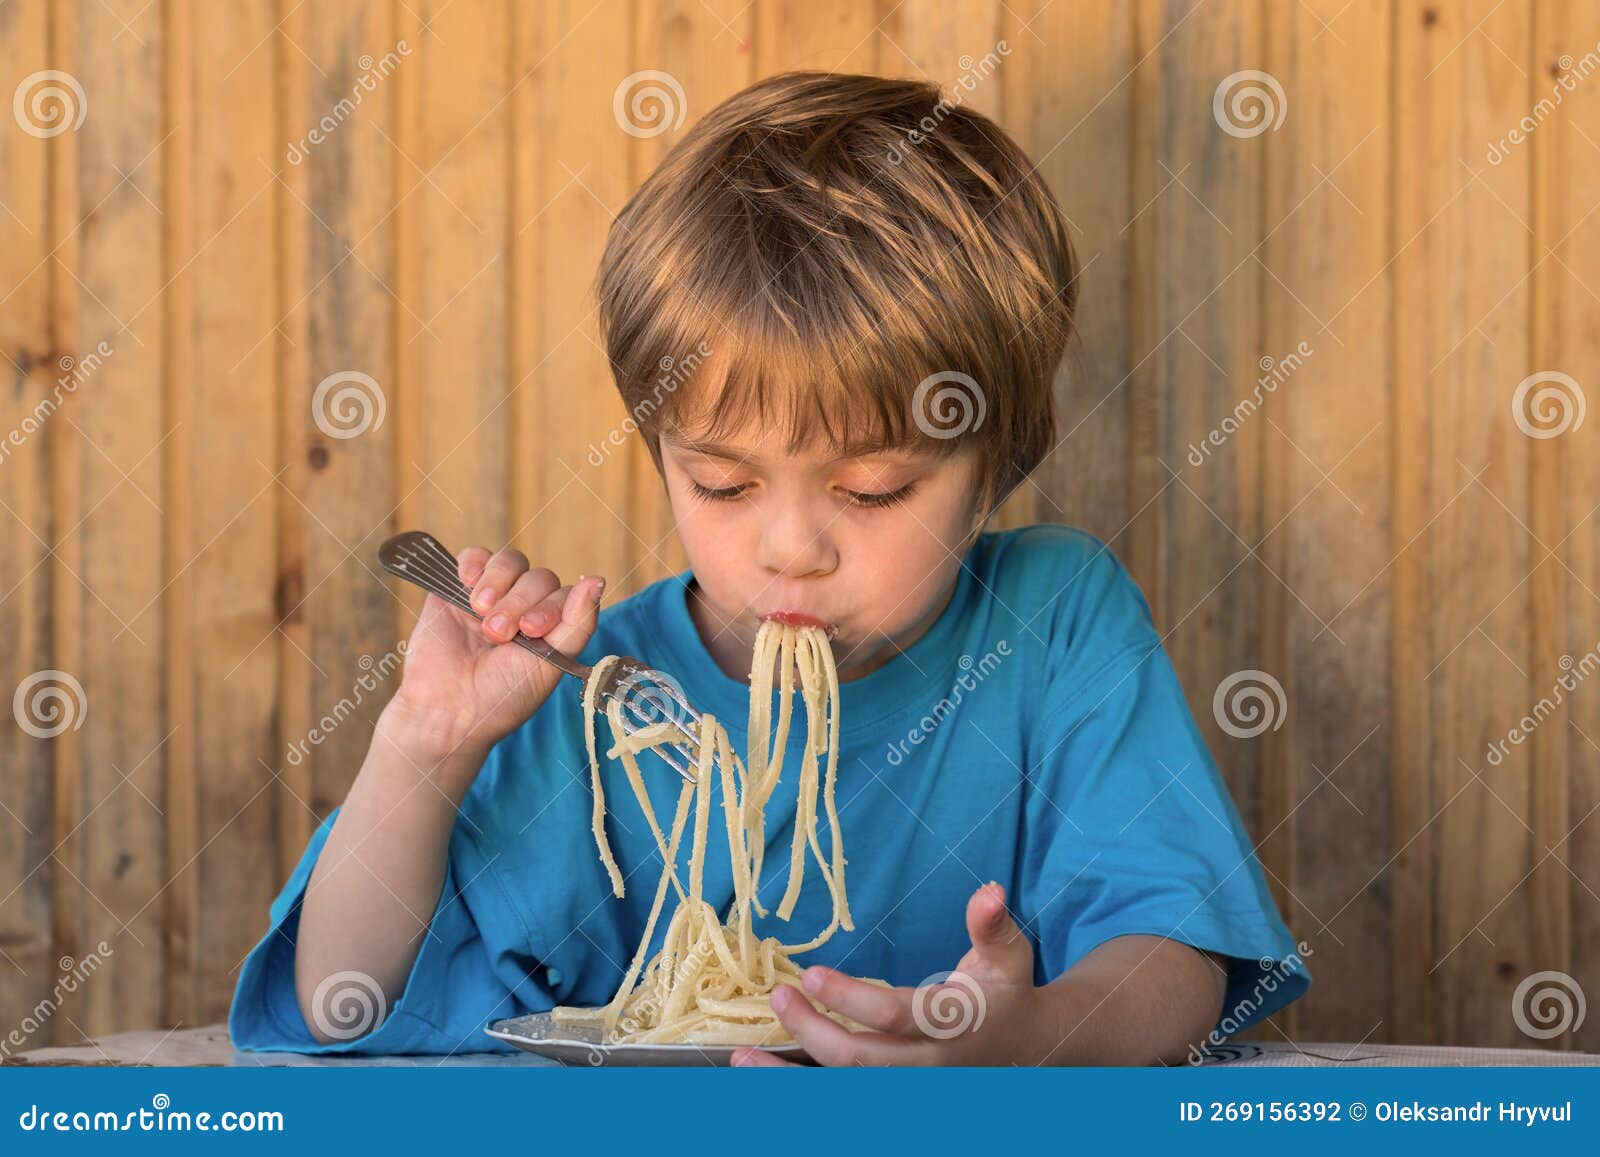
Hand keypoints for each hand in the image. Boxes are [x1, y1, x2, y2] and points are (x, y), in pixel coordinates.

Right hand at [382, 544, 605, 767]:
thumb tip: (598, 580)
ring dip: (498, 582)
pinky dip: (474, 563)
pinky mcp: (457, 589)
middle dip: (520, 602)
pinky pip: (474, 556)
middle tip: (498, 634)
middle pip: (538, 577)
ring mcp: (492, 596)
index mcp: (550, 628)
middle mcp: (524, 609)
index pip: (566, 594)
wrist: (447, 709)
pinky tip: (467, 584)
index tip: (531, 631)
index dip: (551, 606)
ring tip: (480, 612)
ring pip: (510, 562)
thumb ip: (577, 624)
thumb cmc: (502, 696)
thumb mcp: (549, 665)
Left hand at [732, 882, 1040, 1066]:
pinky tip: (763, 1075)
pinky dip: (800, 1091)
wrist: (1025, 1049)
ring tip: (744, 1057)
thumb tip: (987, 890)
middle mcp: (928, 1066)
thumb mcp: (1007, 956)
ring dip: (790, 1077)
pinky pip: (842, 1100)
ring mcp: (909, 1088)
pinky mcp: (894, 1096)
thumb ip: (992, 925)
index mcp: (951, 1025)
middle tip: (779, 997)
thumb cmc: (1006, 993)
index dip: (852, 999)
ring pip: (845, 1089)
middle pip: (862, 1060)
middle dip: (813, 1032)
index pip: (895, 1017)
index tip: (813, 976)